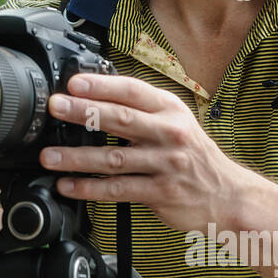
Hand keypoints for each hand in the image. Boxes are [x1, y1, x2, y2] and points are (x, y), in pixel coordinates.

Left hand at [38, 73, 262, 232]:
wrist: (229, 195)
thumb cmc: (194, 156)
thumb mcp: (176, 122)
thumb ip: (142, 110)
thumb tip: (96, 97)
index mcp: (170, 110)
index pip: (132, 91)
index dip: (102, 85)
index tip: (74, 83)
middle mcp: (169, 133)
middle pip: (120, 119)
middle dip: (83, 112)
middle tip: (55, 107)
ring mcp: (165, 164)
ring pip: (114, 158)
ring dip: (77, 157)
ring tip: (49, 156)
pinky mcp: (161, 192)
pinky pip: (118, 190)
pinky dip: (90, 189)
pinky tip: (68, 186)